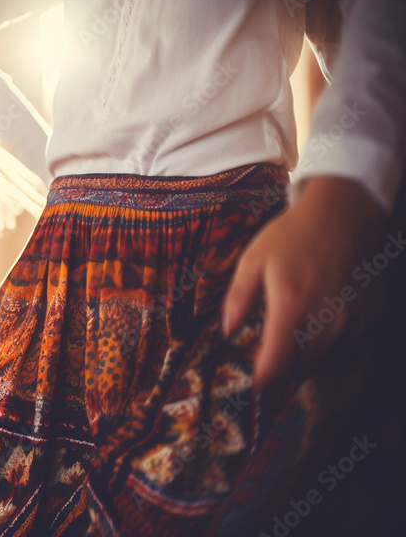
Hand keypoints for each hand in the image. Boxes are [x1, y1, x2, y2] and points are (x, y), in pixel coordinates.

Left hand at [223, 176, 385, 389]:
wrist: (345, 212)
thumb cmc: (293, 234)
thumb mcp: (253, 259)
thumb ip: (238, 297)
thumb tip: (226, 331)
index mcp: (291, 306)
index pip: (277, 363)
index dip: (263, 380)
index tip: (254, 385)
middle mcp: (326, 319)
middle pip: (301, 367)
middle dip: (283, 372)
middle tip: (271, 367)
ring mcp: (353, 320)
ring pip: (327, 361)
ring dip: (307, 361)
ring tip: (293, 350)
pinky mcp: (372, 316)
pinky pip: (350, 348)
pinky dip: (333, 349)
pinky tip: (319, 334)